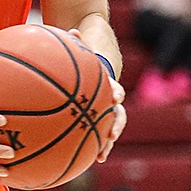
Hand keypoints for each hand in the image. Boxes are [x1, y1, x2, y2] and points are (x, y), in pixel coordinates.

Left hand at [68, 30, 127, 162]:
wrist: (102, 58)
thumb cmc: (88, 53)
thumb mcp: (83, 46)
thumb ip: (78, 42)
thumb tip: (72, 31)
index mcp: (109, 82)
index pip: (115, 87)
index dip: (116, 92)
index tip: (115, 98)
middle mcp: (111, 98)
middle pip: (117, 113)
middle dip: (115, 124)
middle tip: (112, 135)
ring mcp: (107, 109)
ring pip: (110, 128)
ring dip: (107, 142)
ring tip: (101, 155)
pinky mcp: (100, 117)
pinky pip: (97, 132)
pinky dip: (92, 144)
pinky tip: (85, 158)